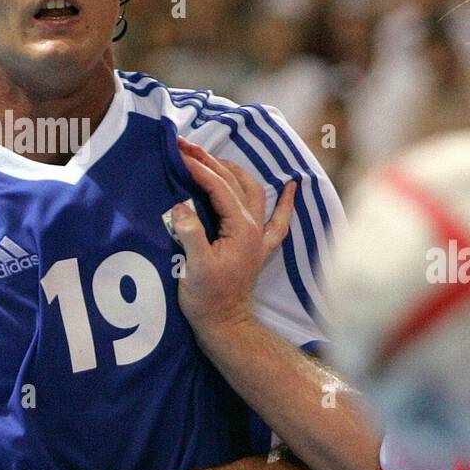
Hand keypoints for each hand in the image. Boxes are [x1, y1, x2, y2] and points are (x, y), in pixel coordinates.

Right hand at [170, 137, 295, 333]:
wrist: (225, 323)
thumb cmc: (207, 298)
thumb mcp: (194, 266)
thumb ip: (191, 234)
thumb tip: (181, 205)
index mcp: (241, 230)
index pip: (219, 187)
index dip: (198, 167)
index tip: (178, 152)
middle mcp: (254, 229)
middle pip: (235, 183)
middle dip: (210, 161)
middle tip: (186, 145)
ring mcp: (259, 237)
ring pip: (252, 191)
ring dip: (233, 170)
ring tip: (212, 157)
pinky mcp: (258, 246)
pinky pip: (278, 218)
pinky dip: (285, 200)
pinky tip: (292, 186)